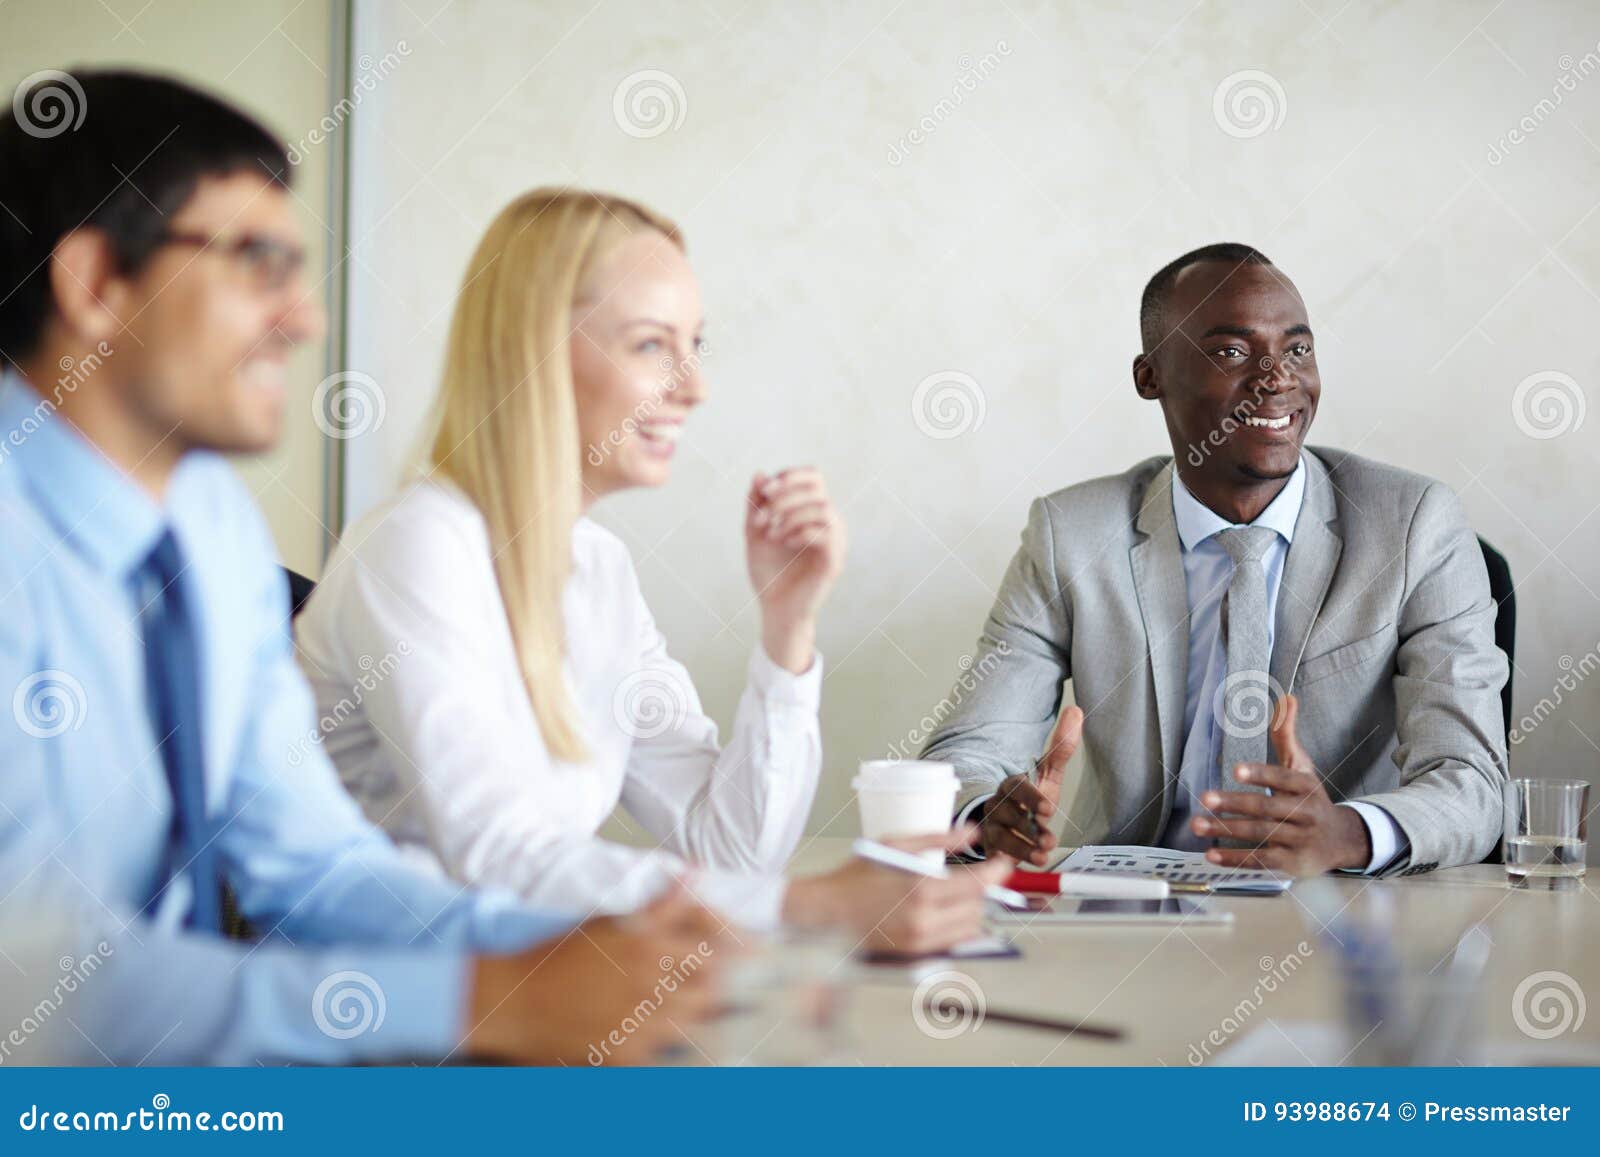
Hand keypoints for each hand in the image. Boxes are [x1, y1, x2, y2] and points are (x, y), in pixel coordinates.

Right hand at [464, 883, 726, 1064]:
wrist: (516, 999)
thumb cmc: (562, 953)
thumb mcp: (612, 921)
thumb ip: (662, 903)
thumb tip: (696, 871)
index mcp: (648, 949)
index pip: (712, 953)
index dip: (738, 952)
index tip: (757, 951)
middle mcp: (648, 988)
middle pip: (709, 991)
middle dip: (722, 985)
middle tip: (735, 981)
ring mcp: (638, 1024)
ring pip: (691, 1021)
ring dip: (701, 1012)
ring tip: (705, 1006)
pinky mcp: (625, 1054)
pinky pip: (665, 1051)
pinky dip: (674, 1041)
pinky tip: (672, 1033)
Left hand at [745, 467, 846, 671]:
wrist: (774, 609)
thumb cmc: (768, 572)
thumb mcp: (754, 533)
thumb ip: (756, 505)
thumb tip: (759, 474)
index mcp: (812, 512)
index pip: (813, 477)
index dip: (790, 476)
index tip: (765, 491)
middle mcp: (829, 523)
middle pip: (817, 489)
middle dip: (785, 497)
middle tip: (761, 519)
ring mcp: (835, 541)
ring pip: (823, 508)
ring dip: (790, 516)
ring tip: (771, 534)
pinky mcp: (834, 560)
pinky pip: (826, 533)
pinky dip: (801, 532)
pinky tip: (784, 543)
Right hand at [782, 828, 1012, 955]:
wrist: (826, 913)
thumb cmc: (856, 875)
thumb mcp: (895, 845)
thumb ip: (938, 839)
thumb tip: (971, 832)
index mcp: (921, 888)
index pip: (978, 884)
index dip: (998, 872)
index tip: (1006, 863)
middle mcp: (924, 920)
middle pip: (978, 909)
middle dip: (983, 891)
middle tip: (978, 876)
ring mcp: (920, 942)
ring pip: (969, 929)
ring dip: (972, 911)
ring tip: (960, 895)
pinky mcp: (915, 955)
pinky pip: (952, 944)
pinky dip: (957, 929)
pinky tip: (946, 914)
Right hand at [977, 702, 1083, 866]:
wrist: (1008, 824)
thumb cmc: (1029, 800)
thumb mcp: (1047, 775)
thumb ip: (1060, 748)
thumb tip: (1076, 711)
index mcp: (1011, 786)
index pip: (1016, 787)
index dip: (1031, 798)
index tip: (1048, 809)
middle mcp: (997, 806)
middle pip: (1005, 813)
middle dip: (1026, 827)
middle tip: (1047, 837)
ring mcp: (992, 830)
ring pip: (999, 838)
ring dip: (1021, 849)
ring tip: (1042, 855)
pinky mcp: (991, 852)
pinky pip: (995, 858)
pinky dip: (1009, 864)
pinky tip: (1024, 869)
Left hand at [1193, 694, 1371, 874]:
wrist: (1341, 840)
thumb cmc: (1312, 798)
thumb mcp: (1302, 767)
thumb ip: (1287, 735)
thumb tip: (1287, 699)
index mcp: (1306, 787)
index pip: (1283, 779)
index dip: (1260, 775)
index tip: (1236, 770)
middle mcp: (1305, 814)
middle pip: (1267, 808)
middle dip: (1235, 804)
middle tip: (1205, 798)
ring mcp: (1299, 840)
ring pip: (1260, 835)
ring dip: (1226, 830)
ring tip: (1198, 825)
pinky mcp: (1291, 863)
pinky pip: (1260, 861)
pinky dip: (1235, 859)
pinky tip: (1211, 854)